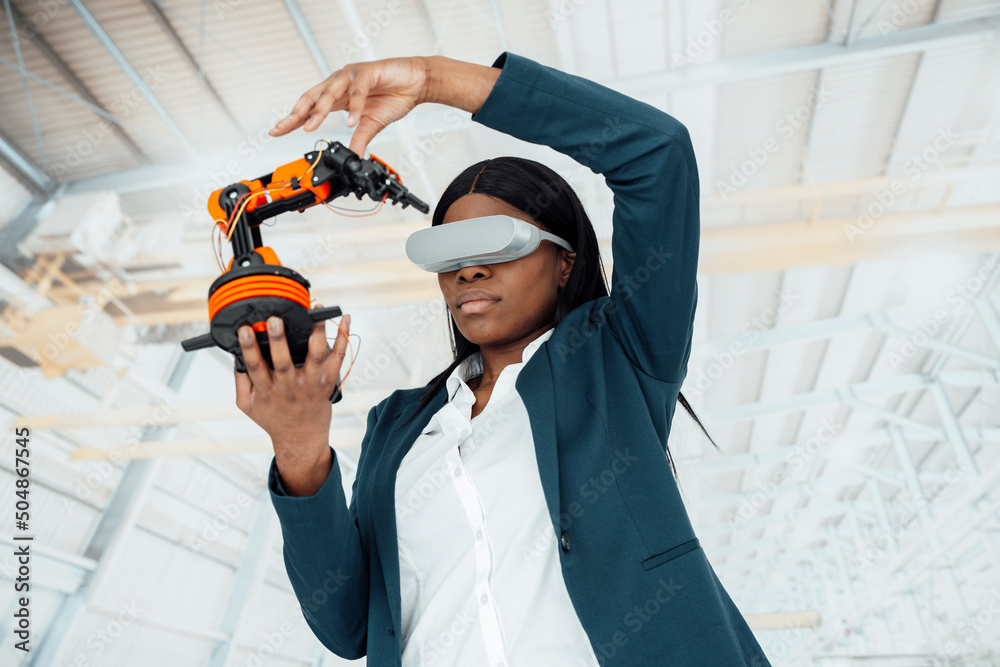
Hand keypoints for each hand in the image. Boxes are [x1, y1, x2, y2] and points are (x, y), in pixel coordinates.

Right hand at [234, 310, 350, 494]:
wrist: (300, 439)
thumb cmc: (274, 418)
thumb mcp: (247, 405)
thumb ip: (239, 380)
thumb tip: (235, 354)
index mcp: (267, 390)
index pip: (255, 367)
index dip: (248, 348)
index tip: (245, 329)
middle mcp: (289, 386)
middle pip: (284, 361)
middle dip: (278, 340)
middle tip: (274, 320)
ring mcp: (311, 383)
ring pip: (316, 356)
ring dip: (317, 333)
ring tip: (316, 313)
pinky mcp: (328, 381)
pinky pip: (338, 358)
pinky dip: (343, 338)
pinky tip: (345, 319)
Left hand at [268, 56, 430, 156]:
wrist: (416, 83)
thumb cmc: (394, 97)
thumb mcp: (372, 124)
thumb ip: (359, 138)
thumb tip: (353, 156)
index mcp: (337, 95)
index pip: (309, 107)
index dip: (293, 119)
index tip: (277, 131)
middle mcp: (339, 83)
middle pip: (312, 98)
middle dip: (296, 114)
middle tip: (283, 129)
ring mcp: (352, 76)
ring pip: (330, 92)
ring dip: (320, 111)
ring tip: (311, 127)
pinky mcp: (368, 72)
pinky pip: (357, 91)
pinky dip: (354, 107)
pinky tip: (350, 121)